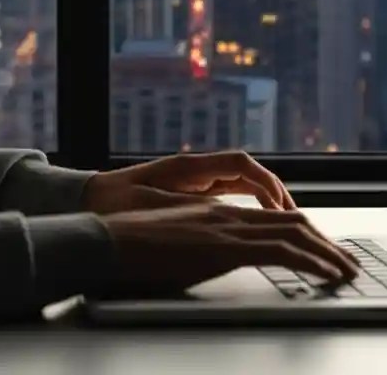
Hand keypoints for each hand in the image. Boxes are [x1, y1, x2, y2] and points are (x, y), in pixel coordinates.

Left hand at [82, 150, 294, 214]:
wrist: (88, 198)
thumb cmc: (114, 204)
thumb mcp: (150, 207)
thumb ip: (187, 208)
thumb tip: (222, 213)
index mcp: (187, 167)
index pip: (239, 165)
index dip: (266, 184)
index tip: (281, 207)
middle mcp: (196, 168)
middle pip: (249, 172)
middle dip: (277, 194)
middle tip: (298, 220)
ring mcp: (195, 178)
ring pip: (244, 182)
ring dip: (268, 199)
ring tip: (288, 223)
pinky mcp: (192, 190)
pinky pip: (233, 191)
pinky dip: (253, 203)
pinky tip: (263, 222)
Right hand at [96, 202, 360, 296]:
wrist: (108, 239)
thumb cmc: (129, 248)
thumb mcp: (171, 246)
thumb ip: (195, 249)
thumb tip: (206, 263)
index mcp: (215, 213)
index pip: (271, 220)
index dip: (303, 233)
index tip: (321, 250)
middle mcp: (228, 214)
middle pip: (291, 223)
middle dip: (324, 243)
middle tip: (346, 261)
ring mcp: (228, 228)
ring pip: (295, 234)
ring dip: (327, 253)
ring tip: (347, 270)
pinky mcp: (226, 246)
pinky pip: (282, 251)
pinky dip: (312, 262)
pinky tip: (327, 274)